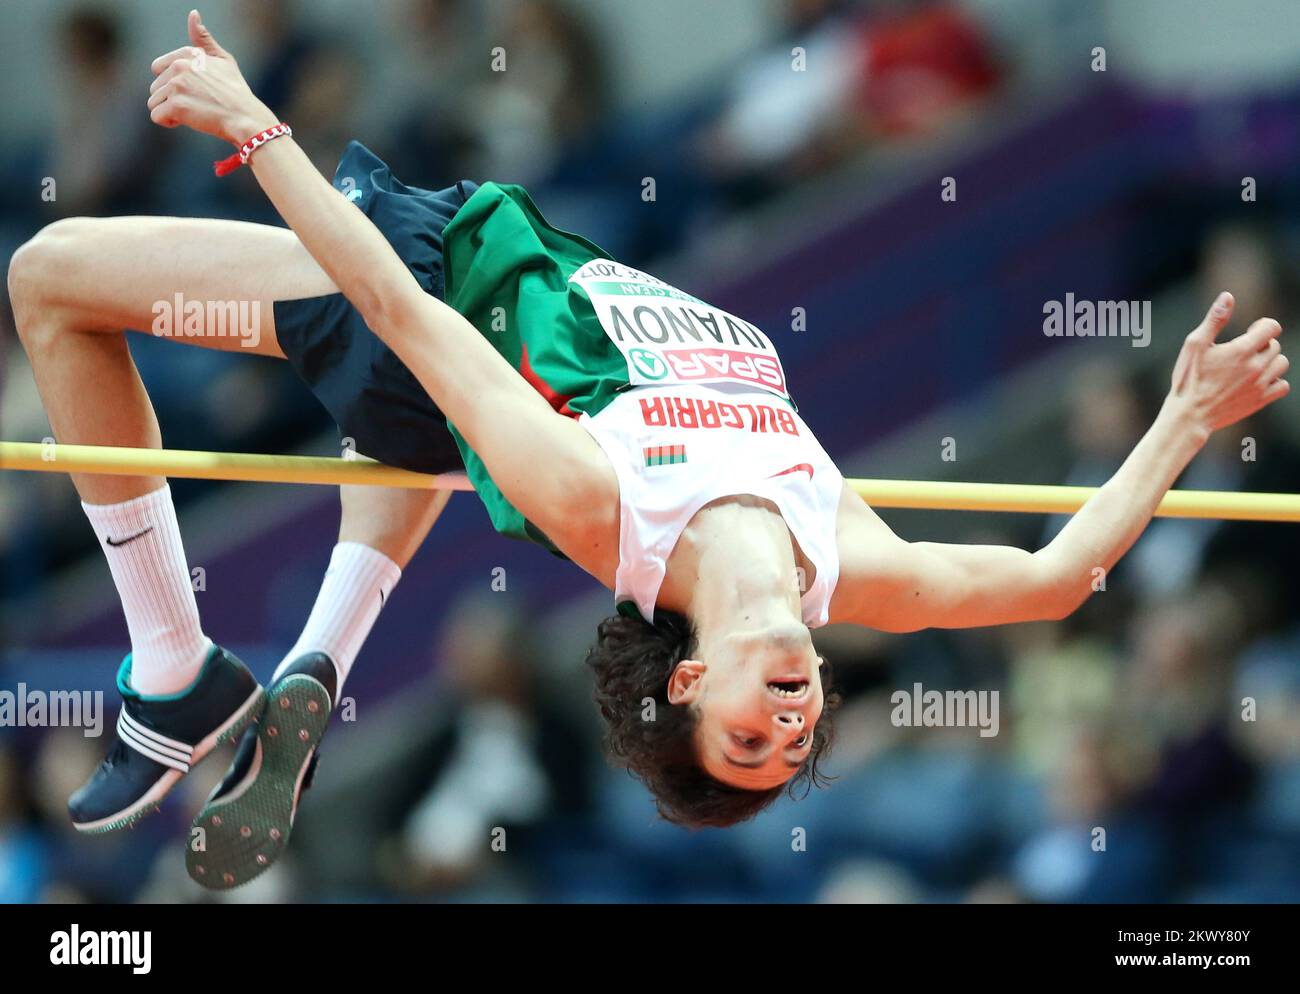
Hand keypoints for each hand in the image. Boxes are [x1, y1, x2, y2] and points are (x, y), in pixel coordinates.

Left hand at [147, 10, 275, 144]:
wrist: (246, 118)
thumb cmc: (237, 93)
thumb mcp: (224, 60)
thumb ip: (204, 39)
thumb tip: (193, 13)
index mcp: (188, 54)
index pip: (158, 68)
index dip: (172, 83)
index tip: (193, 91)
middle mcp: (180, 66)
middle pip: (156, 87)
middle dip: (171, 99)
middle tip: (197, 105)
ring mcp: (177, 85)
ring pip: (154, 102)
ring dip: (169, 111)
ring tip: (193, 113)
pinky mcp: (176, 105)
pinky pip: (157, 116)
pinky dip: (168, 122)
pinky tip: (186, 121)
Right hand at [1166, 292, 1289, 439]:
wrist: (1190, 416)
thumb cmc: (1188, 379)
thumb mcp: (1195, 345)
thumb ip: (1214, 319)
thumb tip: (1228, 296)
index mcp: (1241, 350)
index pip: (1272, 327)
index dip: (1263, 325)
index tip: (1251, 330)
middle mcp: (1256, 367)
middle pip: (1275, 345)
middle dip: (1263, 344)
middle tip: (1243, 350)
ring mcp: (1260, 385)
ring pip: (1282, 364)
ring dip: (1270, 361)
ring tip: (1251, 365)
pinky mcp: (1261, 400)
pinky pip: (1283, 386)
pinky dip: (1275, 381)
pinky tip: (1257, 381)